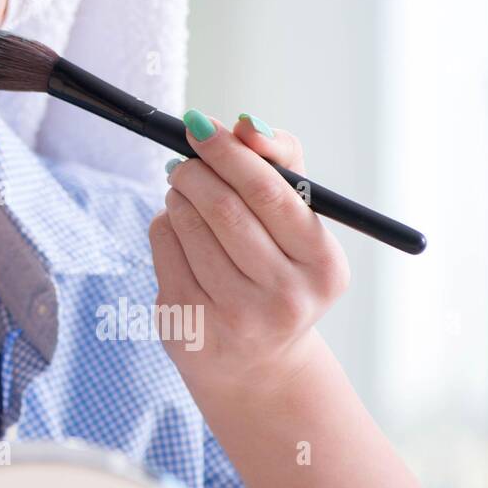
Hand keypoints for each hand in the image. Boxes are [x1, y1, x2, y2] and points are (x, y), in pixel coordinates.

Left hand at [147, 110, 349, 398]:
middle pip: (224, 208)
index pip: (270, 192)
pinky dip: (164, 224)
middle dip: (195, 171)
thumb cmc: (278, 270)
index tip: (200, 125)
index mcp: (324, 265)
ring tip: (183, 193)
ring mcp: (235, 316)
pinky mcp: (190, 325)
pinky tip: (178, 229)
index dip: (229, 152)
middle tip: (182, 160)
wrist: (257, 363)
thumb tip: (246, 124)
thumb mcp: (298, 224)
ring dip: (177, 195)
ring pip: (187, 224)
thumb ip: (280, 164)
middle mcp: (286, 297)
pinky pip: (164, 247)